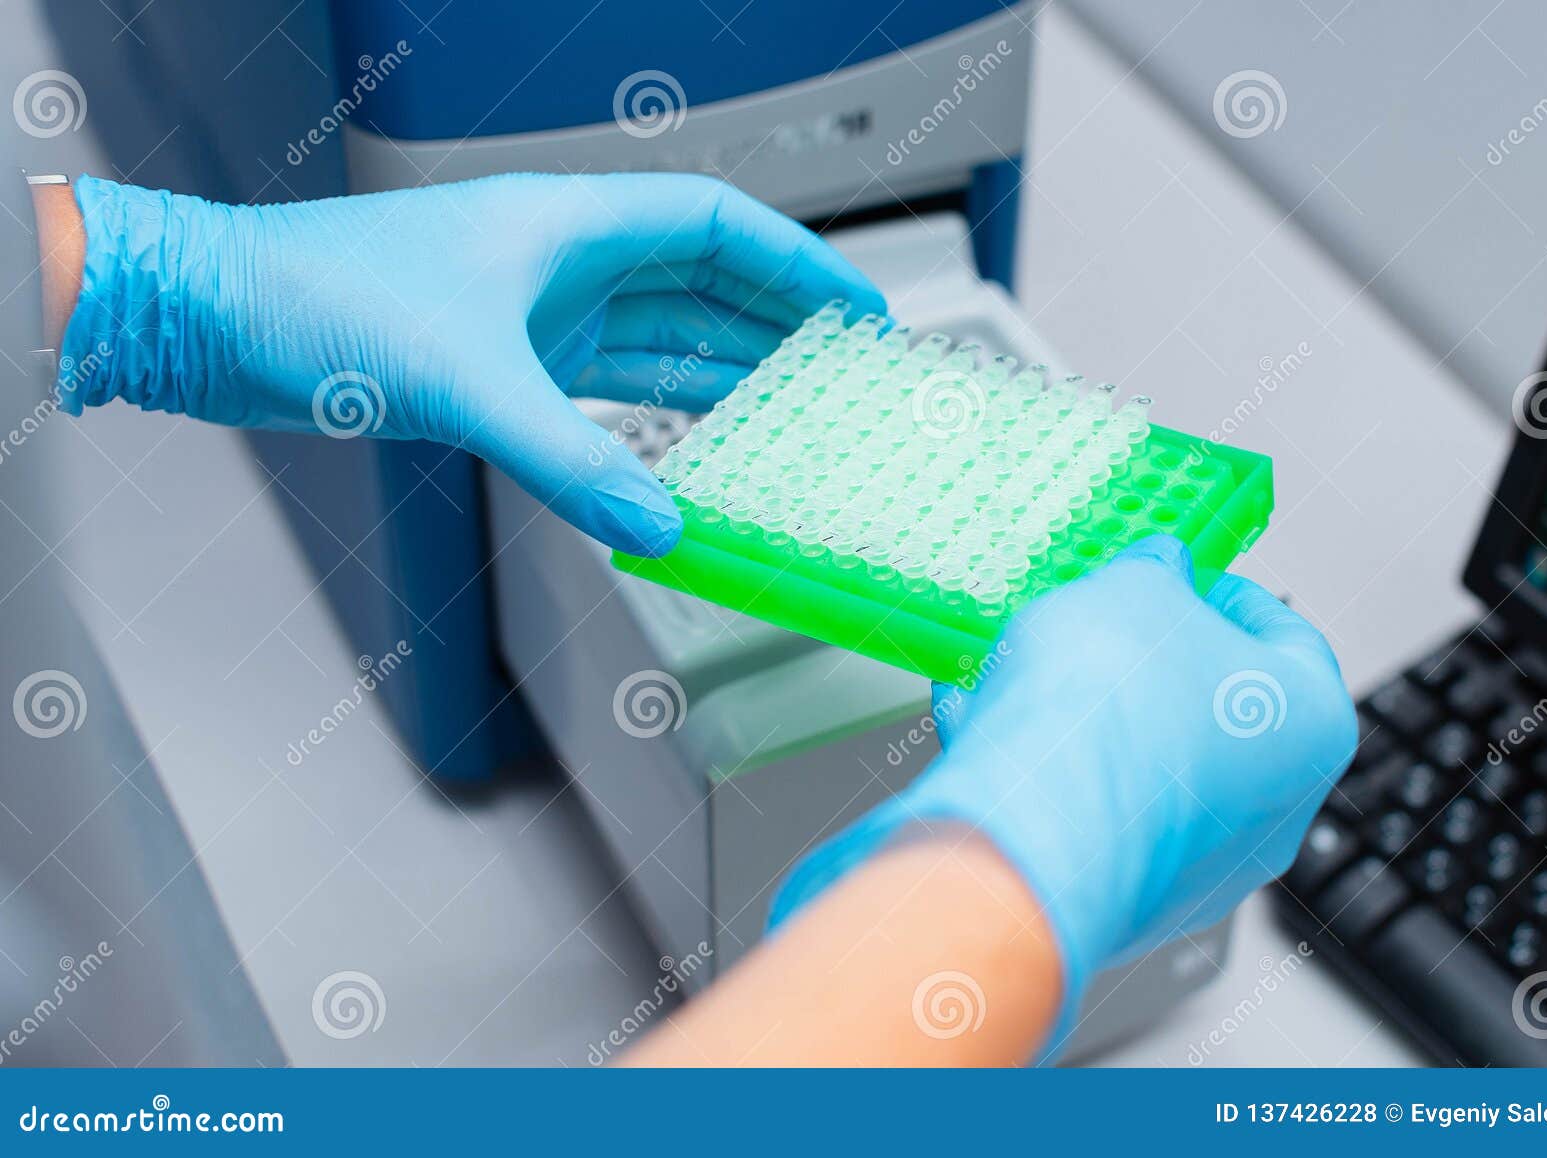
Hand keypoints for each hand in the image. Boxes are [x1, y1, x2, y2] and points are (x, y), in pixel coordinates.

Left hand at [57, 173, 882, 554]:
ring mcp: (529, 315)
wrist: (214, 320)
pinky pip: (603, 389)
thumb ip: (573, 461)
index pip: (714, 225)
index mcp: (565, 222)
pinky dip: (650, 418)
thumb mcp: (467, 383)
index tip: (850, 305)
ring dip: (720, 370)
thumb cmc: (317, 297)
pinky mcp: (498, 366)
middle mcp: (556, 261)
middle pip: (697, 281)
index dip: (794, 263)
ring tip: (789, 410)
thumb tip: (658, 525)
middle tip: (838, 367)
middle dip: (772, 321)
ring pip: (654, 337)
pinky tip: (688, 450)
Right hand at [769, 534, 1356, 1057]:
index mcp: (1310, 725)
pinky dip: (1042, 766)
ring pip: (1141, 765)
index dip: (1225, 593)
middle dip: (1146, 659)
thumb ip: (1156, 570)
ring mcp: (1196, 865)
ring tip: (1021, 667)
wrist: (1032, 834)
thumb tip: (1157, 570)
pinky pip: (1082, 813)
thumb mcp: (1135, 585)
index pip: (1288, 637)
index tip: (1180, 576)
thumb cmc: (1109, 713)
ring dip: (1086, 712)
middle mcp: (1269, 809)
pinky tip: (985, 722)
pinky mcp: (1118, 897)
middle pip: (1209, 708)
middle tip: (1099, 620)